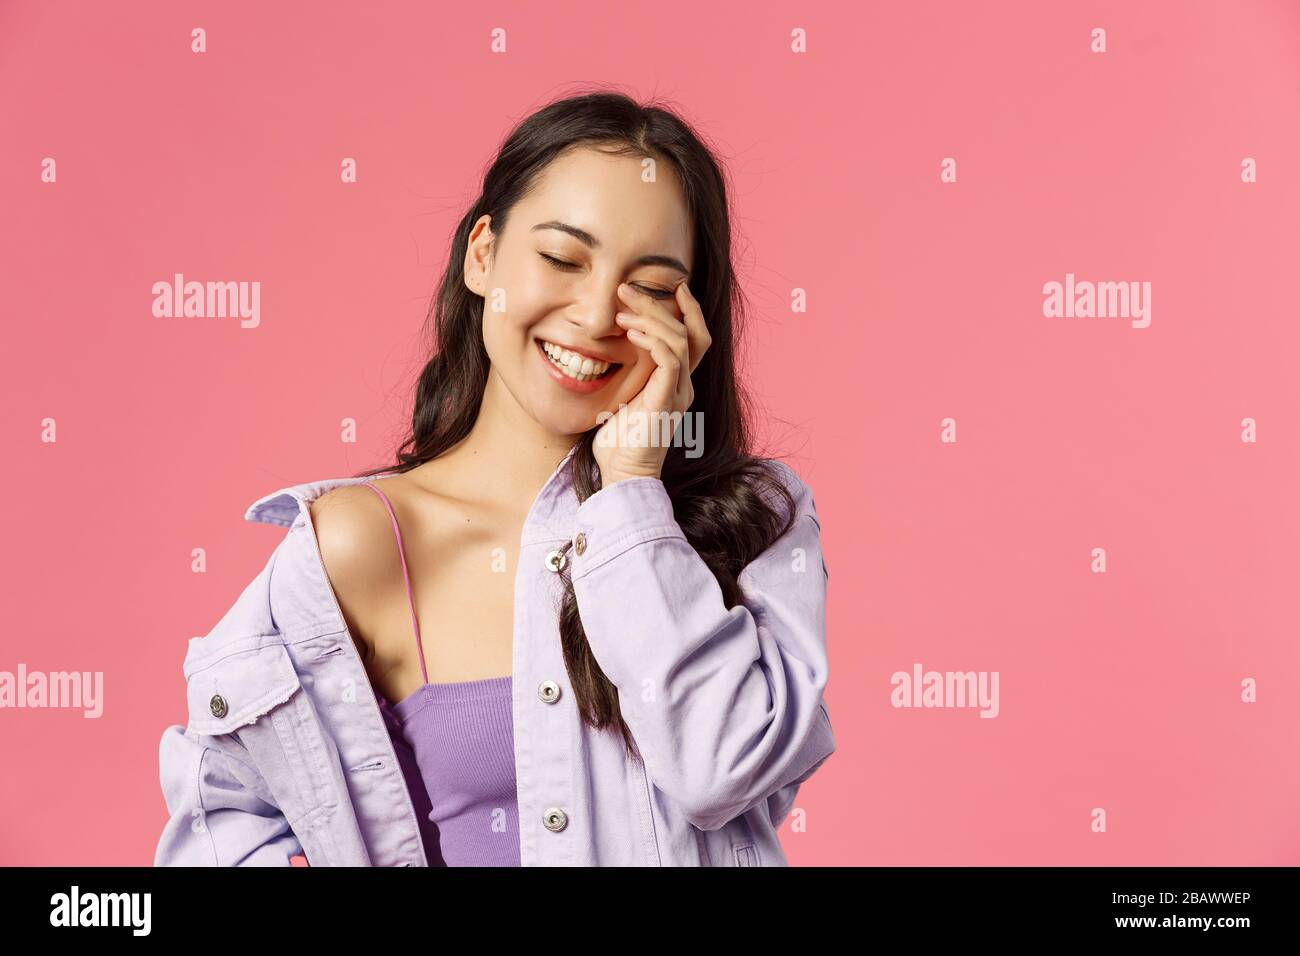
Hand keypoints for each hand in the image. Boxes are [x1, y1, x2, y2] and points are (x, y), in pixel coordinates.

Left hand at [592, 279, 711, 485]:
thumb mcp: (622, 398)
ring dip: (652, 319)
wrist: (623, 475)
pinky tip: (630, 335)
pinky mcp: (667, 401)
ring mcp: (678, 393)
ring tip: (623, 312)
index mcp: (677, 383)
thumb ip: (626, 374)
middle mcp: (684, 385)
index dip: (687, 310)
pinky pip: (671, 360)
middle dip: (662, 304)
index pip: (694, 338)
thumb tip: (606, 347)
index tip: (669, 287)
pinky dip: (652, 341)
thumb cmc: (618, 442)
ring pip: (680, 341)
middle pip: (691, 333)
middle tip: (628, 289)